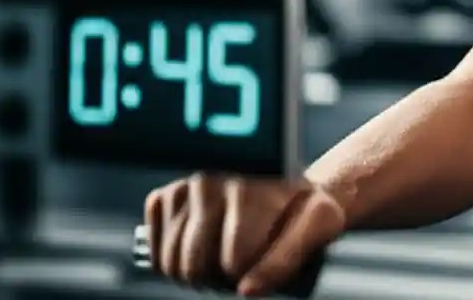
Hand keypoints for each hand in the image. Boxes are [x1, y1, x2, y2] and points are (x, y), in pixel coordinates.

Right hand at [143, 172, 345, 296]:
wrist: (287, 186)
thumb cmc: (304, 209)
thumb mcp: (318, 227)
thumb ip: (287, 259)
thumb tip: (247, 291)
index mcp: (245, 190)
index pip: (232, 261)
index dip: (251, 275)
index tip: (266, 262)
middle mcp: (208, 183)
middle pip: (196, 265)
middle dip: (220, 277)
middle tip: (243, 265)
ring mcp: (183, 189)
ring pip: (171, 263)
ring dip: (197, 272)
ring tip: (223, 258)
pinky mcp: (164, 198)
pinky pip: (155, 253)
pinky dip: (173, 262)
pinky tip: (200, 250)